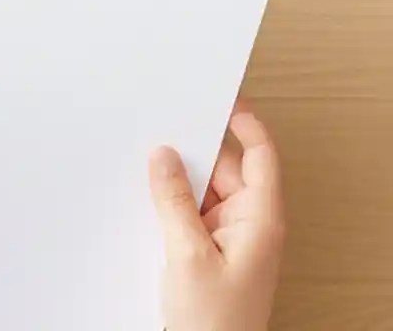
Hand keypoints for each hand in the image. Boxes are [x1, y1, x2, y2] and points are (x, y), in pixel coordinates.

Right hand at [149, 102, 286, 330]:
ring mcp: (229, 239)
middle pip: (224, 170)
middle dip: (194, 153)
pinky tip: (146, 203)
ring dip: (177, 184)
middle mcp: (249, 224)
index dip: (244, 123)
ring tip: (145, 170)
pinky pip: (190, 216)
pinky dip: (171, 206)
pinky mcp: (209, 253)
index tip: (220, 97)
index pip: (260, 155)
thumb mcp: (188, 253)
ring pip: (202, 194)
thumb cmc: (215, 323)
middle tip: (160, 131)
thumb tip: (165, 156)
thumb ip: (174, 201)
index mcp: (260, 218)